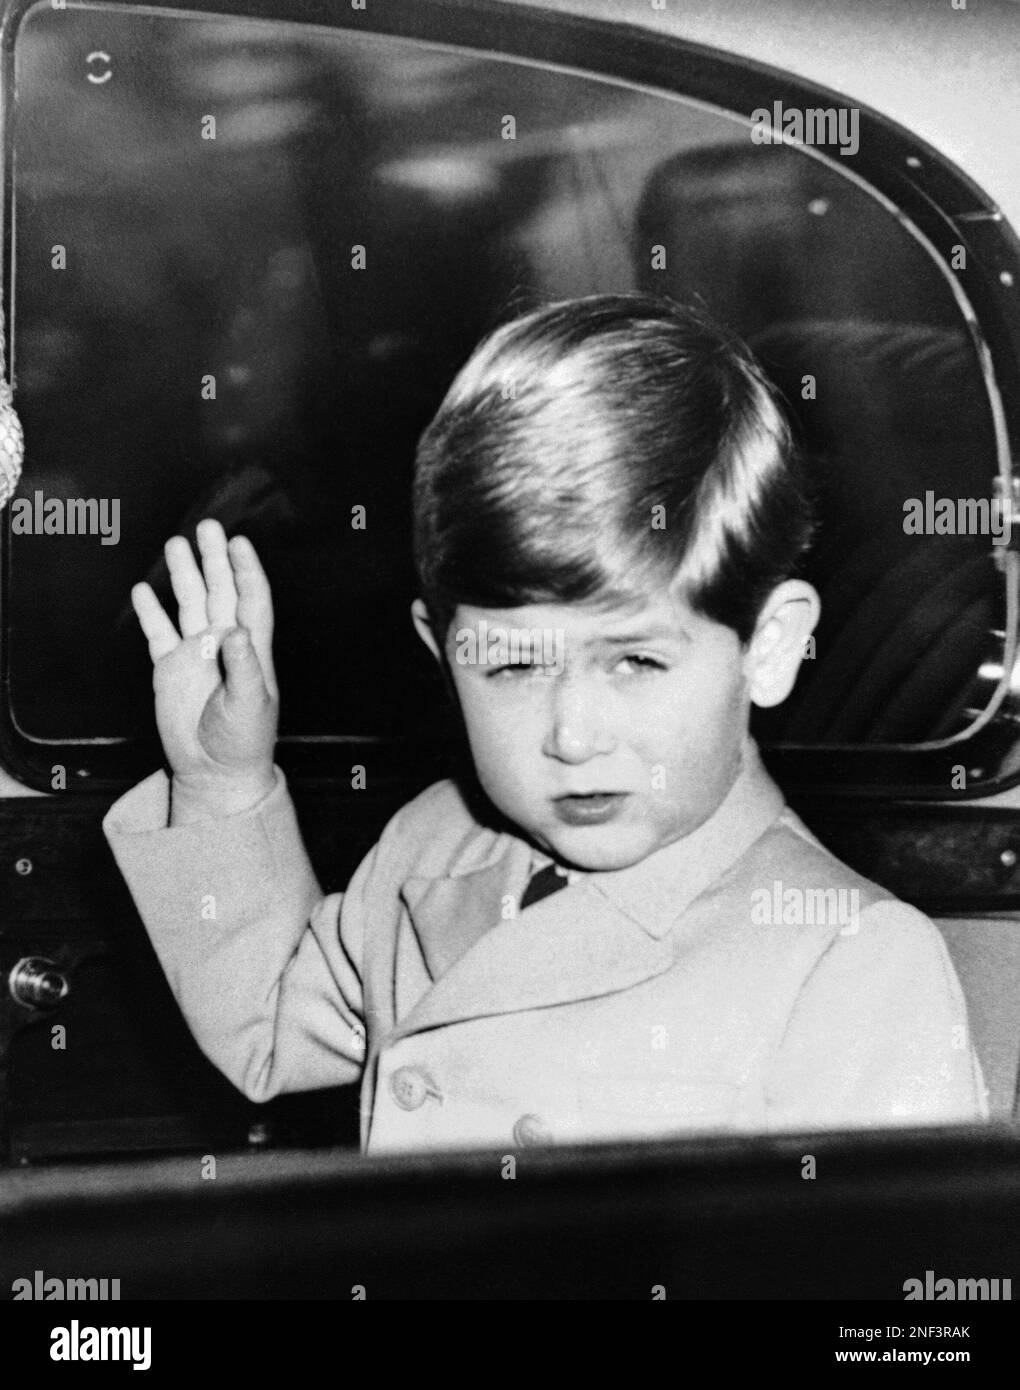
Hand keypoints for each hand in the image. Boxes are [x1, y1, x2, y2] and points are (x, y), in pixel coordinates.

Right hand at [131, 518, 278, 823]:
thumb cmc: (244, 740)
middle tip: (207, 526)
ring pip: (189, 603)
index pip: (251, 599)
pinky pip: (159, 633)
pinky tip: (144, 589)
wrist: (215, 770)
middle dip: (213, 558)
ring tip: (175, 544)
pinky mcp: (170, 668)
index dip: (246, 570)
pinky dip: (151, 612)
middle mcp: (223, 643)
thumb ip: (243, 668)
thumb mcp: (250, 705)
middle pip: (219, 591)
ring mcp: (196, 653)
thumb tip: (235, 632)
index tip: (239, 543)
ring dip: (183, 574)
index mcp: (250, 648)